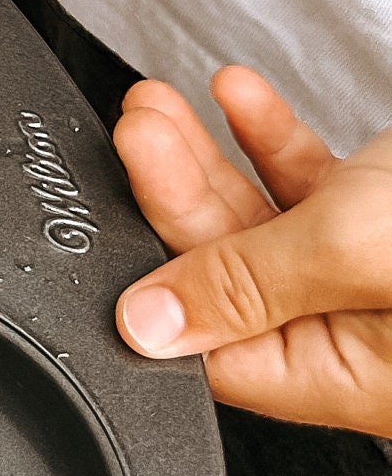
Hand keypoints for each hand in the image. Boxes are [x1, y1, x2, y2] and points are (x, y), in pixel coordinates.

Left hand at [114, 67, 391, 434]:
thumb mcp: (354, 251)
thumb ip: (248, 282)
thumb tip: (148, 324)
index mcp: (345, 376)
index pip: (211, 351)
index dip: (152, 283)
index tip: (113, 207)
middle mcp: (359, 336)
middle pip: (226, 273)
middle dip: (170, 191)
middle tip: (135, 130)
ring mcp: (372, 275)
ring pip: (262, 220)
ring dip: (205, 156)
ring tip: (158, 107)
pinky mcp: (391, 220)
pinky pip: (311, 186)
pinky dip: (269, 139)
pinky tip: (238, 99)